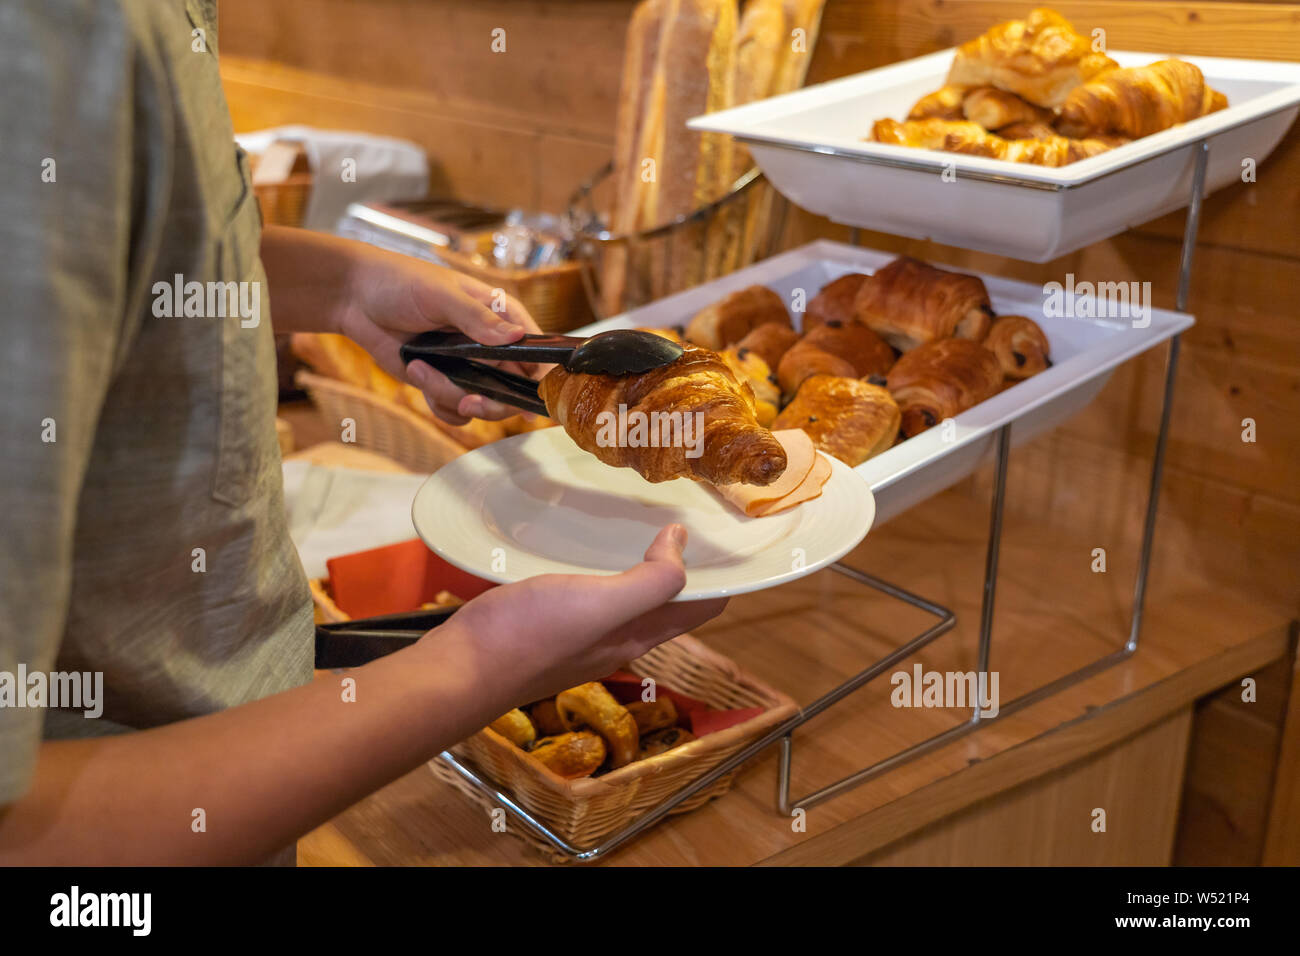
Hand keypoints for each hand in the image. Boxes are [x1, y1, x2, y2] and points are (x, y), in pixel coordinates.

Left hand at [339, 244, 542, 424]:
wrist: (355, 297)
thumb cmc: (401, 282)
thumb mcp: (441, 294)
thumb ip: (477, 318)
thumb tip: (516, 338)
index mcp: (501, 316)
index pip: (538, 352)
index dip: (542, 378)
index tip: (534, 399)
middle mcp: (491, 345)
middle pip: (514, 390)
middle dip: (493, 402)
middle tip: (469, 402)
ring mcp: (468, 366)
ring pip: (482, 403)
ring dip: (451, 396)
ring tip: (419, 368)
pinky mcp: (443, 382)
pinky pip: (454, 410)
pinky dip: (437, 403)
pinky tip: (415, 372)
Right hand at [424, 525, 726, 705]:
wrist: (462, 667)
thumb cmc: (531, 637)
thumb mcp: (601, 606)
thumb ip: (650, 582)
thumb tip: (682, 544)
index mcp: (639, 635)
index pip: (702, 607)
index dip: (723, 575)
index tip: (729, 535)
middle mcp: (617, 637)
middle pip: (668, 600)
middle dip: (686, 564)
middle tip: (691, 516)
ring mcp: (583, 631)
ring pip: (629, 595)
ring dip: (645, 562)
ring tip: (648, 522)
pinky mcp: (550, 619)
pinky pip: (591, 589)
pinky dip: (604, 564)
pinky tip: (589, 543)